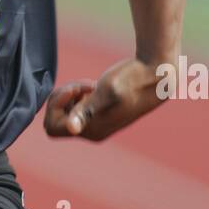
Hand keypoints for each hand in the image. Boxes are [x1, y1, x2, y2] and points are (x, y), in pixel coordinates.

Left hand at [43, 56, 166, 141]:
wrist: (157, 76)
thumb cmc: (132, 79)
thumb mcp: (107, 90)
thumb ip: (88, 109)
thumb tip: (71, 127)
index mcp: (92, 130)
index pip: (52, 126)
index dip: (56, 105)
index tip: (74, 89)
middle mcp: (92, 132)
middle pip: (55, 120)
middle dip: (61, 100)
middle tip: (81, 86)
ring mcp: (96, 125)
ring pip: (64, 113)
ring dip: (70, 96)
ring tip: (90, 85)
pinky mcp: (100, 115)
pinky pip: (75, 109)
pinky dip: (77, 96)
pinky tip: (92, 86)